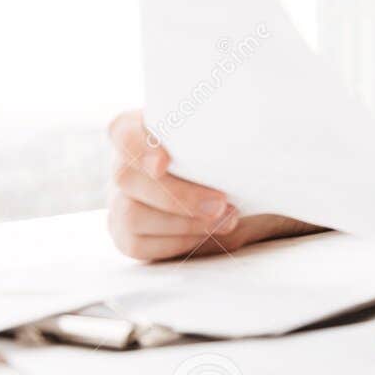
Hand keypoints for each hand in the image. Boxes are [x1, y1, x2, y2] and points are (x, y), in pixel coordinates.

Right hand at [106, 109, 294, 261]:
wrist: (237, 195)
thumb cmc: (231, 160)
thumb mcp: (230, 142)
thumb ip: (226, 137)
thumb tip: (254, 136)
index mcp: (142, 131)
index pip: (122, 130)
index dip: (139, 146)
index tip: (164, 162)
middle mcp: (124, 165)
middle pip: (126, 176)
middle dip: (177, 195)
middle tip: (221, 203)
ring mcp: (120, 201)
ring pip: (130, 214)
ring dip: (183, 222)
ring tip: (226, 220)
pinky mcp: (127, 234)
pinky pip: (138, 244)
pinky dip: (178, 241)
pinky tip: (208, 235)